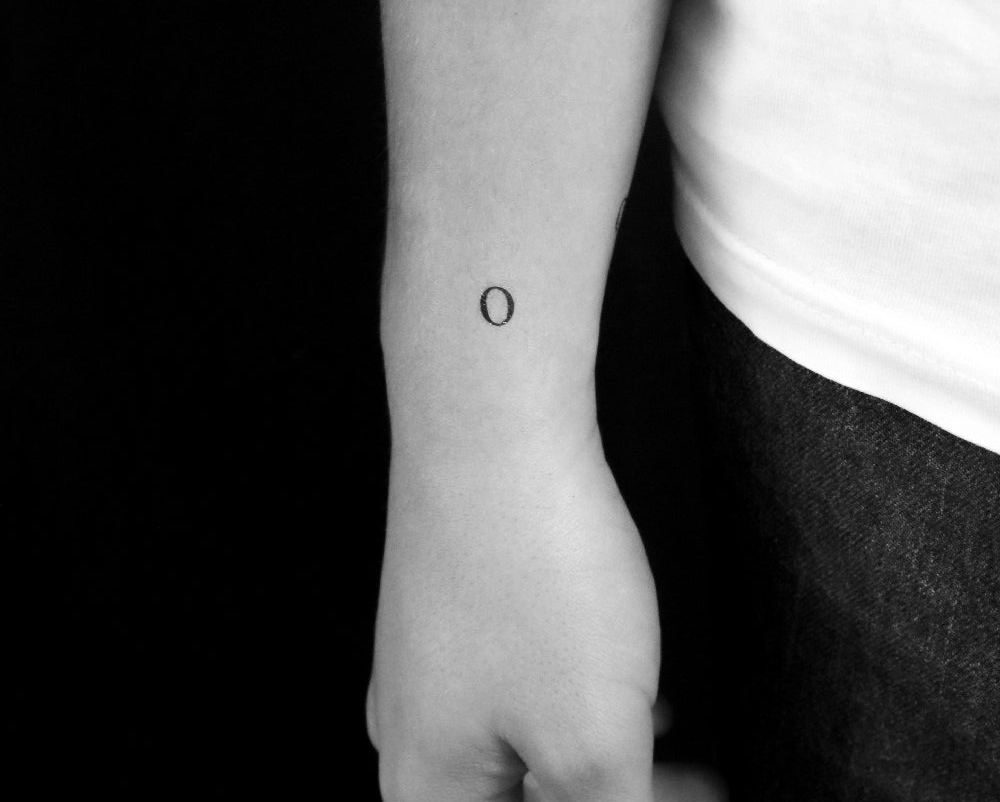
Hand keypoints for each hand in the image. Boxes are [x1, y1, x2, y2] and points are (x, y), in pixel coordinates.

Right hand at [368, 434, 660, 800]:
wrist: (487, 426)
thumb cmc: (530, 569)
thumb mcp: (590, 738)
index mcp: (424, 785)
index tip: (661, 793)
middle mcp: (410, 727)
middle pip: (509, 796)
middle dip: (597, 790)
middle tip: (671, 778)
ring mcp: (427, 657)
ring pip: (517, 739)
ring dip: (589, 742)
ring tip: (657, 723)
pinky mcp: (453, 604)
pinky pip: (514, 677)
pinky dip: (572, 689)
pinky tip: (617, 663)